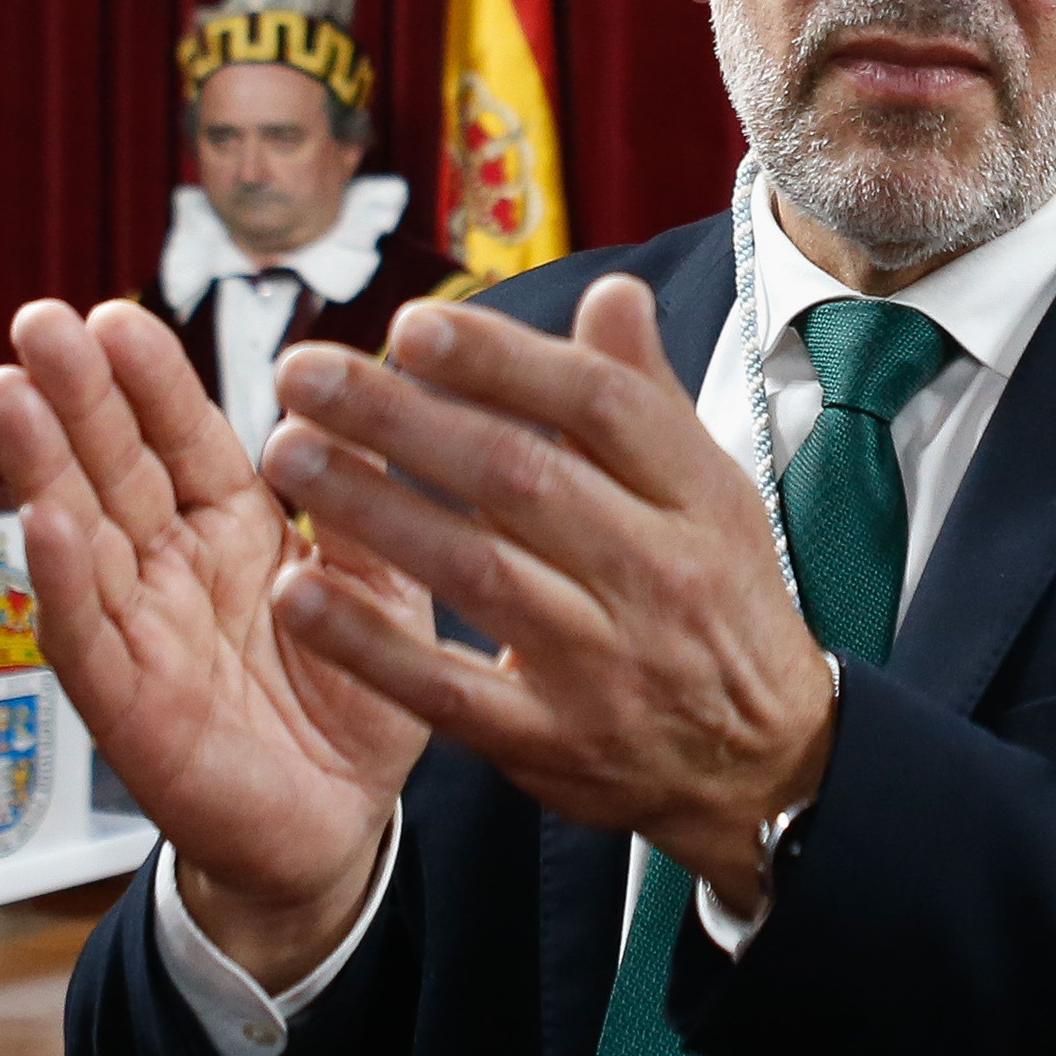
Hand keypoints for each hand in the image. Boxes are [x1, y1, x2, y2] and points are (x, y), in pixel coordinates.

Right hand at [0, 302, 429, 988]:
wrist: (344, 826)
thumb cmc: (355, 699)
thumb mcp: (385, 588)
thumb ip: (371, 504)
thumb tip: (373, 396)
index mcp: (232, 530)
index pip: (184, 439)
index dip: (149, 381)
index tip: (114, 316)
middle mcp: (170, 570)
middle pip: (114, 469)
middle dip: (76, 397)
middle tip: (38, 321)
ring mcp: (140, 633)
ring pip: (77, 536)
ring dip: (40, 467)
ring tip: (5, 391)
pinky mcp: (128, 706)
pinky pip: (87, 636)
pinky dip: (63, 581)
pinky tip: (41, 522)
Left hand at [255, 276, 834, 915]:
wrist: (766, 762)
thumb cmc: (722, 605)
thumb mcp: (713, 497)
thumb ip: (647, 399)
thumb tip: (611, 294)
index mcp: (699, 498)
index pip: (601, 406)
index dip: (501, 359)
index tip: (411, 324)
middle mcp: (658, 573)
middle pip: (523, 477)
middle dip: (403, 417)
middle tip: (306, 372)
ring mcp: (606, 663)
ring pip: (479, 571)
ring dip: (372, 508)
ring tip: (288, 455)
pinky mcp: (553, 742)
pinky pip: (448, 690)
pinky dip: (369, 645)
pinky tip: (300, 593)